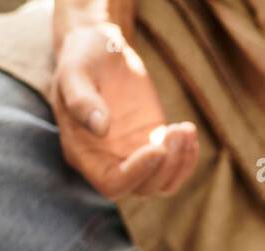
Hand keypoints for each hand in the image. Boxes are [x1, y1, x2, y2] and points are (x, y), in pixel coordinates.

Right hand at [50, 22, 198, 199]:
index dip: (136, 174)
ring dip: (180, 163)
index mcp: (83, 153)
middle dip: (165, 166)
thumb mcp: (75, 71)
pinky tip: (189, 132)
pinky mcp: (151, 143)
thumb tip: (100, 127)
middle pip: (142, 188)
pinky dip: (187, 158)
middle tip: (177, 130)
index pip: (111, 183)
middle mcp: (108, 161)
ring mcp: (132, 155)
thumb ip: (82, 100)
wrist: (100, 48)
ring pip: (161, 182)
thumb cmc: (82, 57)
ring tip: (185, 129)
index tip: (157, 148)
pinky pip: (174, 168)